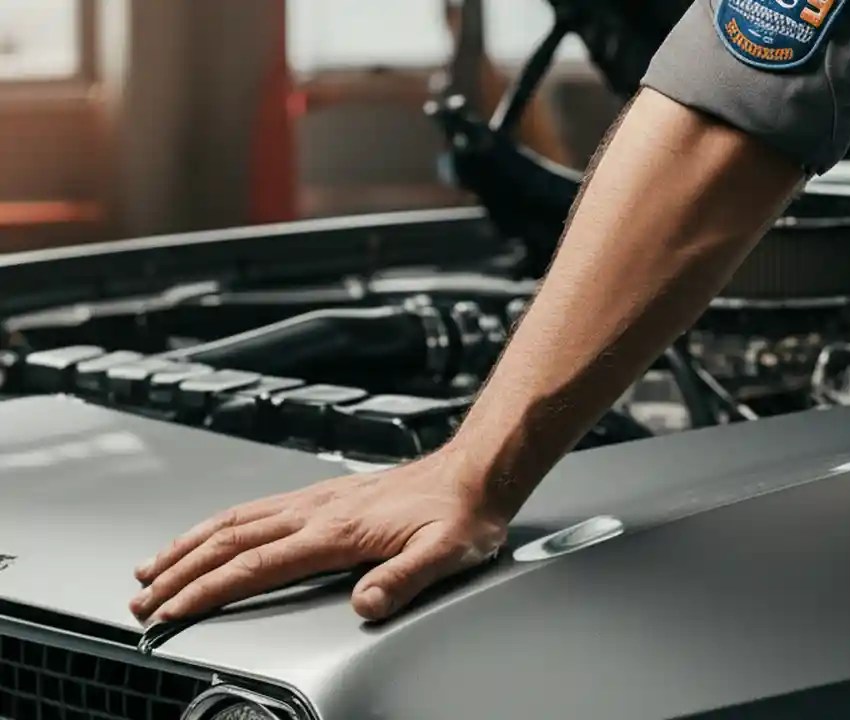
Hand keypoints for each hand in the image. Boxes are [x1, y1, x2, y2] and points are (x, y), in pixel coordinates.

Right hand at [129, 448, 507, 623]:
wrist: (473, 473)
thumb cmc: (460, 514)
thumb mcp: (446, 553)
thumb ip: (404, 579)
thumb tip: (366, 604)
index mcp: (337, 530)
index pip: (255, 565)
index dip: (207, 591)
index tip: (171, 611)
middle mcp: (317, 510)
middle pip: (229, 542)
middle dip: (179, 572)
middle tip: (141, 600)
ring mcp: (317, 499)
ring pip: (235, 520)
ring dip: (188, 544)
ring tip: (152, 566)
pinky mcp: (324, 495)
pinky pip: (255, 508)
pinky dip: (219, 524)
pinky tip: (212, 533)